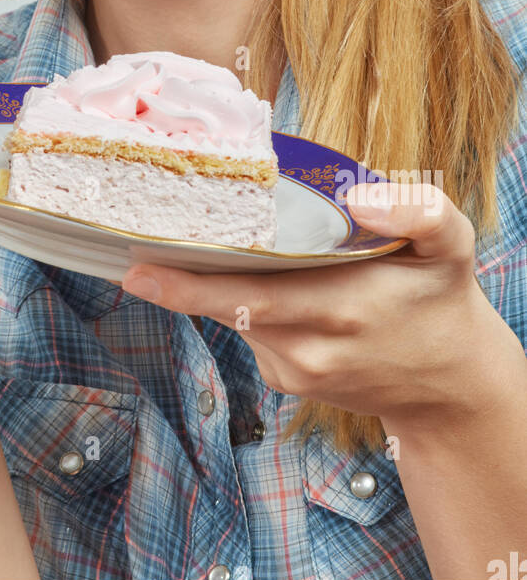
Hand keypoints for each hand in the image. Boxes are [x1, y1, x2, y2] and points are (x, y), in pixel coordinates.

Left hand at [120, 182, 505, 420]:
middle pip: (228, 311)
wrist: (448, 384)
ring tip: (187, 244)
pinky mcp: (285, 380)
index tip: (145, 265)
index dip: (195, 283)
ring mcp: (295, 370)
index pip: (255, 295)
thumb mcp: (451, 246)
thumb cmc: (439, 299)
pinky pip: (247, 331)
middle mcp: (311, 347)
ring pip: (234, 317)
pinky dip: (236, 302)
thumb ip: (418, 212)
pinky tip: (245, 273)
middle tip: (129, 262)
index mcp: (344, 307)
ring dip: (209, 284)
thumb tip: (358, 196)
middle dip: (175, 288)